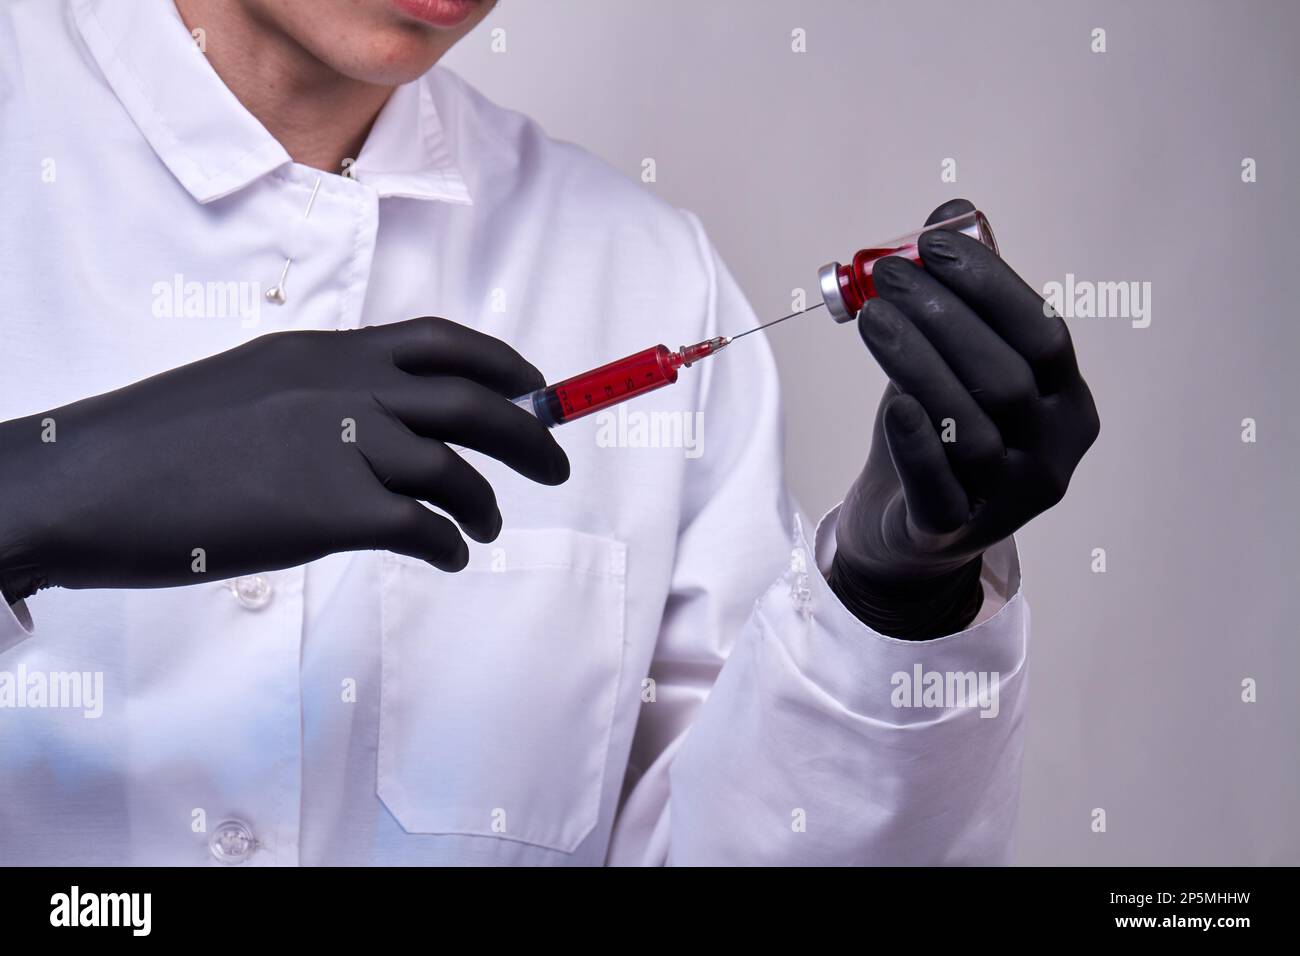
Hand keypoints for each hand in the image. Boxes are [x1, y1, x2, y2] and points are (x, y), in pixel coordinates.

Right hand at [0, 317, 568, 600]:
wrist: (82, 483)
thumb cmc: (158, 447)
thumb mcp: (250, 389)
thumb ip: (322, 395)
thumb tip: (394, 428)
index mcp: (321, 351)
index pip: (438, 341)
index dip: (501, 363)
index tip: (536, 386)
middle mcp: (339, 387)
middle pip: (470, 401)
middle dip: (528, 433)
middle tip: (556, 465)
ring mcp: (335, 444)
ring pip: (453, 470)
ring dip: (485, 504)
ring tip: (486, 528)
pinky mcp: (325, 509)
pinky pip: (422, 526)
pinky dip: (449, 544)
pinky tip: (447, 557)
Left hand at [831, 199, 1099, 637]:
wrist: (908, 529)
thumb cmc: (938, 433)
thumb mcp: (953, 362)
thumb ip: (961, 296)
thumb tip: (950, 214)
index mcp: (1066, 403)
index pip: (1042, 333)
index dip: (989, 285)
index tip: (931, 247)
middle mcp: (1052, 455)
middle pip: (1006, 377)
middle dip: (944, 316)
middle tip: (886, 277)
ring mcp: (1008, 502)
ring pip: (971, 427)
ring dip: (918, 363)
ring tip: (871, 319)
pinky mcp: (954, 534)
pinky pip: (942, 489)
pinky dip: (920, 444)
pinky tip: (893, 405)